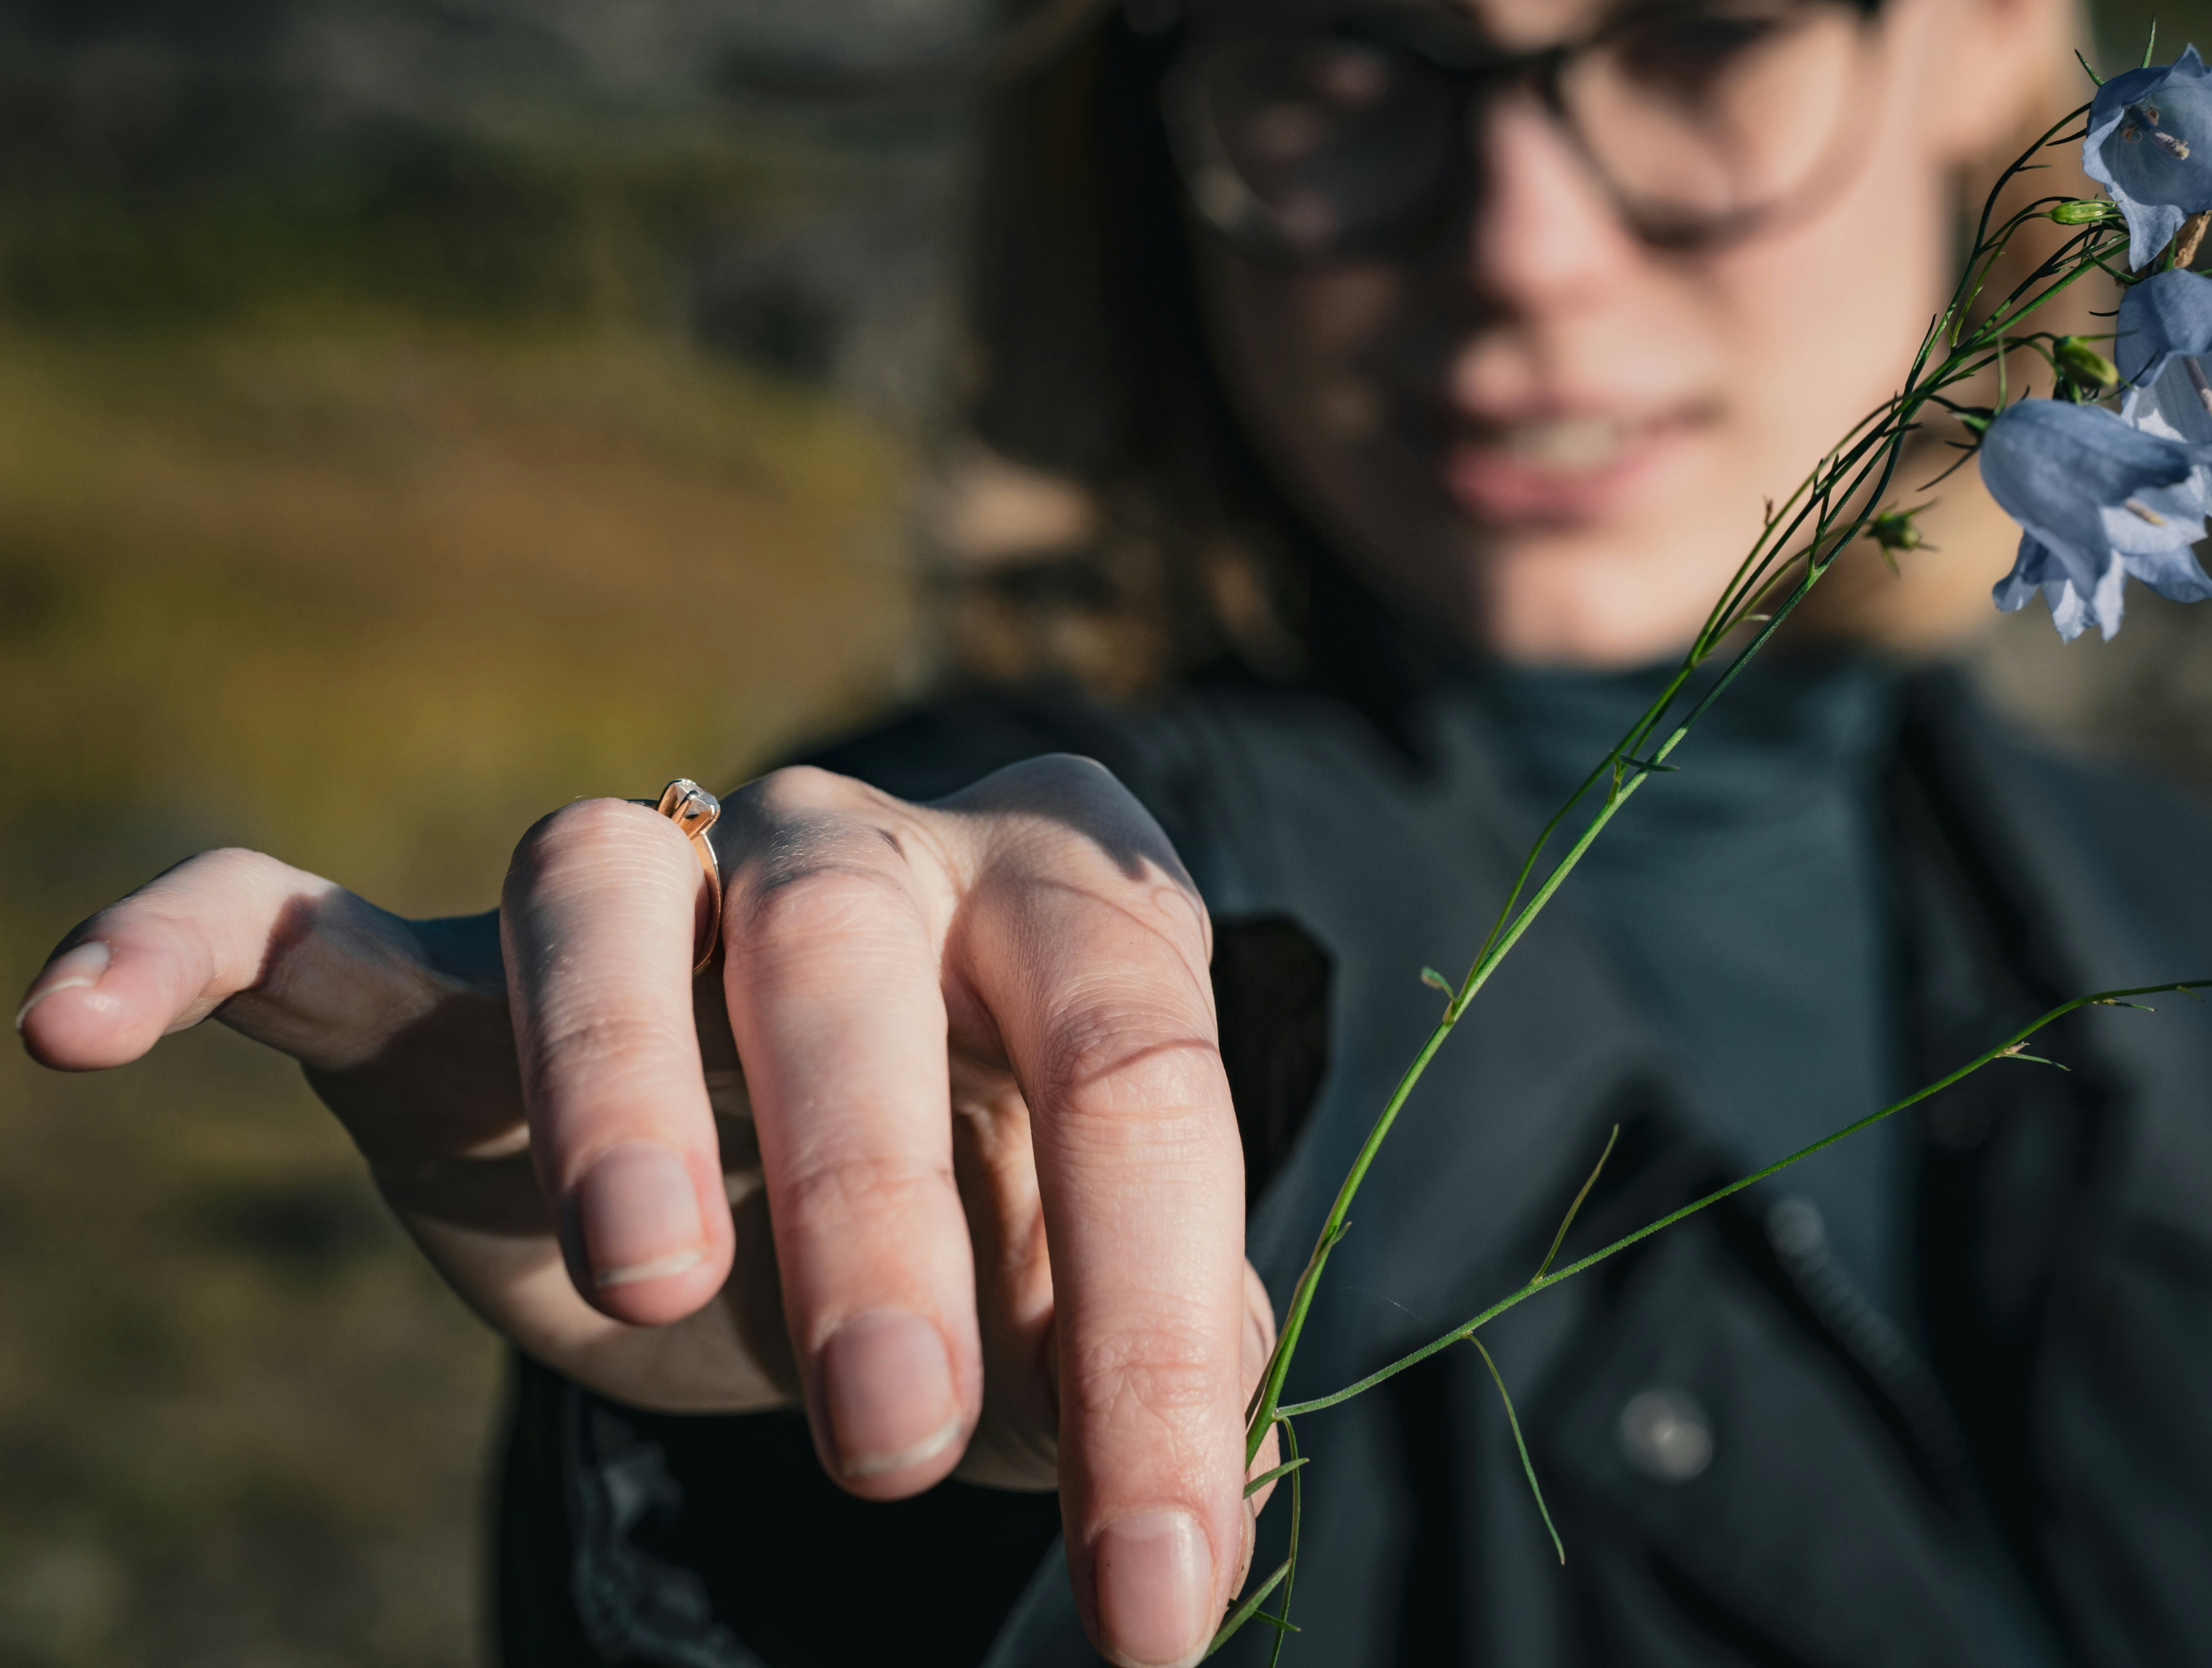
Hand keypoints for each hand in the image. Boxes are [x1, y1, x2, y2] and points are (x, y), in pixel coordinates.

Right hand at [17, 756, 1277, 1667]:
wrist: (826, 1144)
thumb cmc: (979, 1215)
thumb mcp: (1071, 1289)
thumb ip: (1146, 1362)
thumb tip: (1212, 1505)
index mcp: (1063, 900)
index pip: (1140, 1086)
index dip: (1156, 1346)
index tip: (1152, 1599)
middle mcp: (854, 843)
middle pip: (848, 960)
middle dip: (874, 1204)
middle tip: (892, 1437)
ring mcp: (643, 879)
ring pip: (600, 891)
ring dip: (609, 1081)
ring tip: (642, 1273)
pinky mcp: (441, 969)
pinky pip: (300, 912)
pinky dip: (200, 940)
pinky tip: (86, 1020)